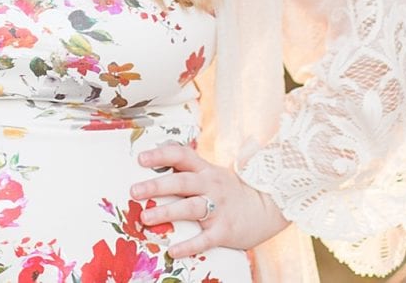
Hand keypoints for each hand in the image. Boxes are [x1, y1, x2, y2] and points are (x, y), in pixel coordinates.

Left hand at [129, 143, 288, 258]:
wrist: (270, 206)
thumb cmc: (233, 190)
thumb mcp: (213, 173)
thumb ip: (189, 168)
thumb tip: (159, 158)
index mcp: (206, 171)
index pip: (181, 156)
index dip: (160, 155)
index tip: (141, 159)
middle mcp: (211, 187)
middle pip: (181, 183)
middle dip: (156, 187)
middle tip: (134, 191)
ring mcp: (219, 209)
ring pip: (190, 208)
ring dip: (167, 213)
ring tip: (146, 218)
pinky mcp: (225, 231)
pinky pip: (205, 239)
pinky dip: (188, 246)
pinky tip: (173, 251)